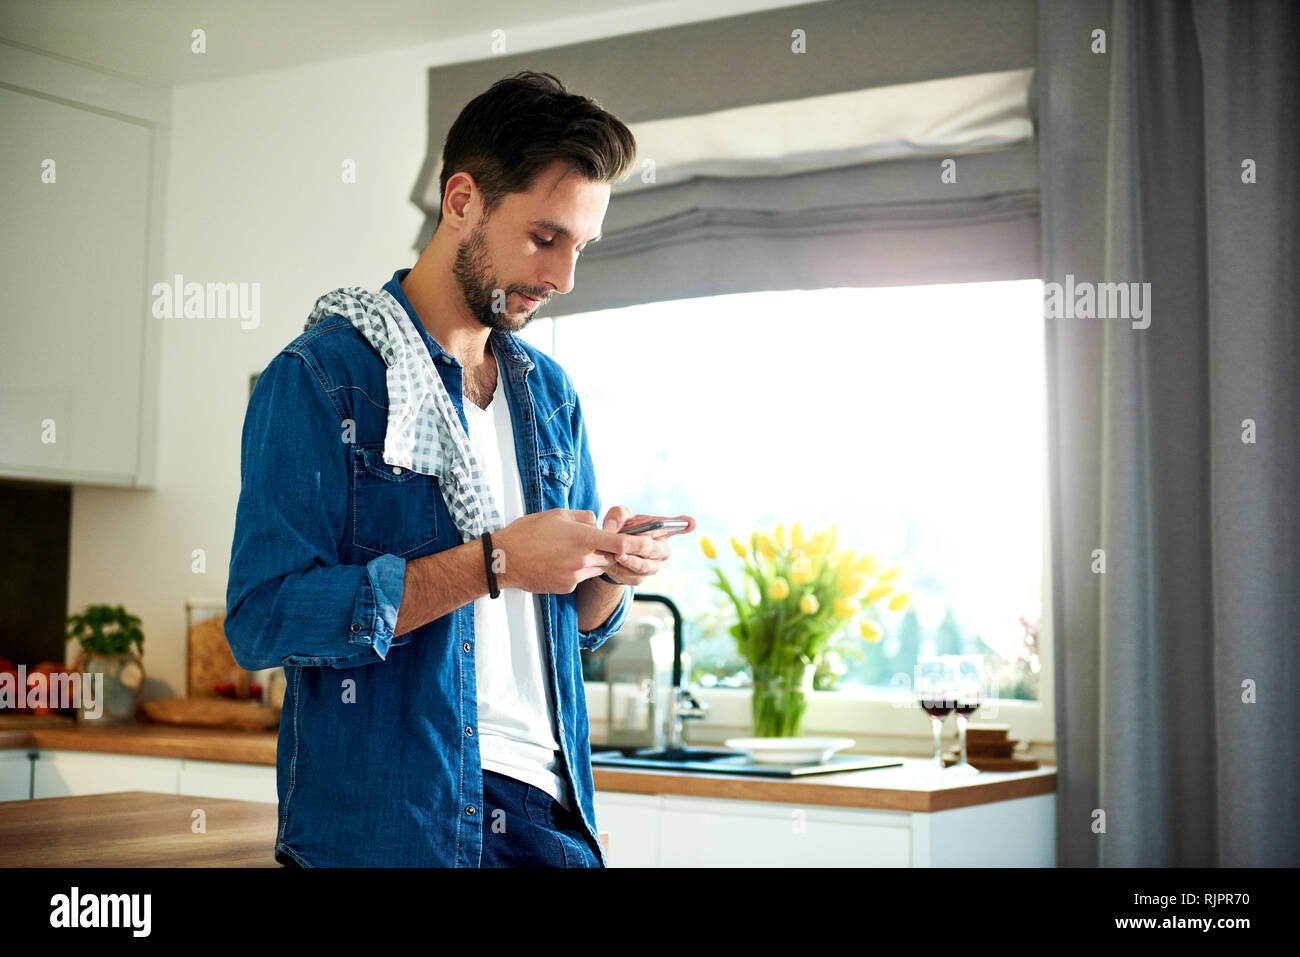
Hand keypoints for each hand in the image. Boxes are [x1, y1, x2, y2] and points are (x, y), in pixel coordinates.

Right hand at [491, 508, 668, 593]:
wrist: (503, 560)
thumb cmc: (527, 532)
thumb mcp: (557, 515)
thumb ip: (583, 518)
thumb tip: (596, 524)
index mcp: (582, 538)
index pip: (621, 544)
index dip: (639, 544)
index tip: (652, 542)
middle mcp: (583, 559)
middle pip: (611, 557)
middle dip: (612, 550)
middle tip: (602, 542)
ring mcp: (575, 576)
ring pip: (597, 567)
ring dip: (593, 559)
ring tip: (568, 549)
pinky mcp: (567, 587)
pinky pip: (581, 577)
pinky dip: (577, 569)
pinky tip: (557, 561)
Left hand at [596, 508, 696, 586]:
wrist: (609, 551)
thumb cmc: (621, 528)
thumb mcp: (618, 517)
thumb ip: (617, 516)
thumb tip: (612, 526)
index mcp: (662, 531)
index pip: (678, 526)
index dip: (684, 524)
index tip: (691, 523)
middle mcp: (662, 550)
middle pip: (656, 550)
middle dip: (642, 547)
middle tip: (627, 544)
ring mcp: (653, 566)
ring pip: (645, 567)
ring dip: (630, 562)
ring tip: (617, 555)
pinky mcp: (639, 578)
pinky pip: (632, 577)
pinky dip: (620, 571)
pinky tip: (610, 564)